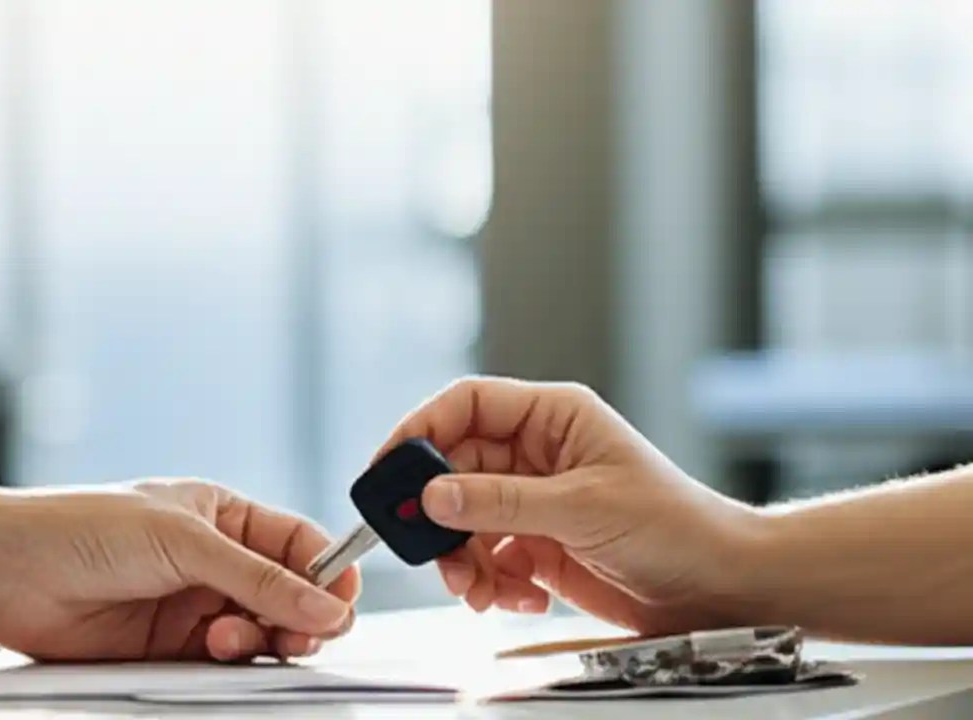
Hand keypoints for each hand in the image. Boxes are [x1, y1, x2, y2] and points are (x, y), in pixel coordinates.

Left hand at [0, 480, 358, 661]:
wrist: (9, 573)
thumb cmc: (85, 529)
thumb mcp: (184, 541)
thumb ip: (260, 578)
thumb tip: (327, 605)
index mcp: (225, 516)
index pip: (299, 545)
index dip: (328, 572)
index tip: (338, 600)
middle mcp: (216, 562)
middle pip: (291, 598)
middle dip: (301, 616)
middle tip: (296, 634)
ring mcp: (195, 607)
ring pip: (262, 635)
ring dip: (260, 640)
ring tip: (225, 637)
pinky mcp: (172, 650)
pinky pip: (225, 664)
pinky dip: (231, 664)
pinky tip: (210, 650)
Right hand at [377, 377, 760, 635]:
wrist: (720, 589)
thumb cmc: (676, 526)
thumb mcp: (581, 507)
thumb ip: (500, 501)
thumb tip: (433, 495)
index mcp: (553, 418)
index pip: (467, 405)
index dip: (421, 429)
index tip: (390, 467)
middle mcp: (539, 455)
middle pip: (455, 469)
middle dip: (440, 514)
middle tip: (429, 548)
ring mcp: (536, 502)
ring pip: (464, 520)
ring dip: (461, 558)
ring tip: (478, 588)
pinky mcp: (538, 547)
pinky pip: (486, 558)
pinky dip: (489, 583)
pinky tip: (519, 596)